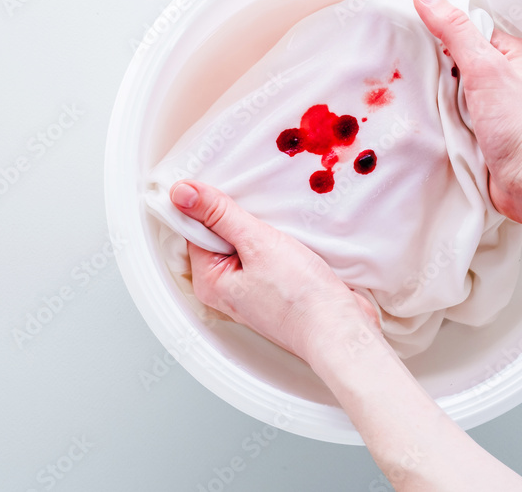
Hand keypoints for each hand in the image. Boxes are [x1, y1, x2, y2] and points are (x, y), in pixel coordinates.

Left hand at [169, 179, 378, 362]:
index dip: (211, 206)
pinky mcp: (273, 288)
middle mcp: (224, 287)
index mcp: (209, 280)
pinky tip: (289, 236)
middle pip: (219, 234)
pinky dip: (274, 241)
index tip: (231, 192)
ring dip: (260, 228)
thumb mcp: (256, 243)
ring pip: (245, 243)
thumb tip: (181, 193)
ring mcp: (249, 289)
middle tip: (259, 208)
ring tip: (277, 223)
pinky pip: (264, 254)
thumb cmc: (299, 297)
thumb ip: (218, 214)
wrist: (340, 330)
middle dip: (238, 216)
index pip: (195, 229)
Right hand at [412, 0, 521, 224]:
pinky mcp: (474, 129)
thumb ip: (455, 30)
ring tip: (425, 101)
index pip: (465, 28)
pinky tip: (429, 121)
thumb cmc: (521, 129)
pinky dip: (435, 119)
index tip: (416, 34)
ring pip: (445, 89)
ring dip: (432, 98)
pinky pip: (444, 115)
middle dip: (432, 69)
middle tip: (419, 74)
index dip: (439, 32)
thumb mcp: (484, 67)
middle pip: (450, 59)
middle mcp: (500, 77)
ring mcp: (486, 104)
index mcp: (510, 53)